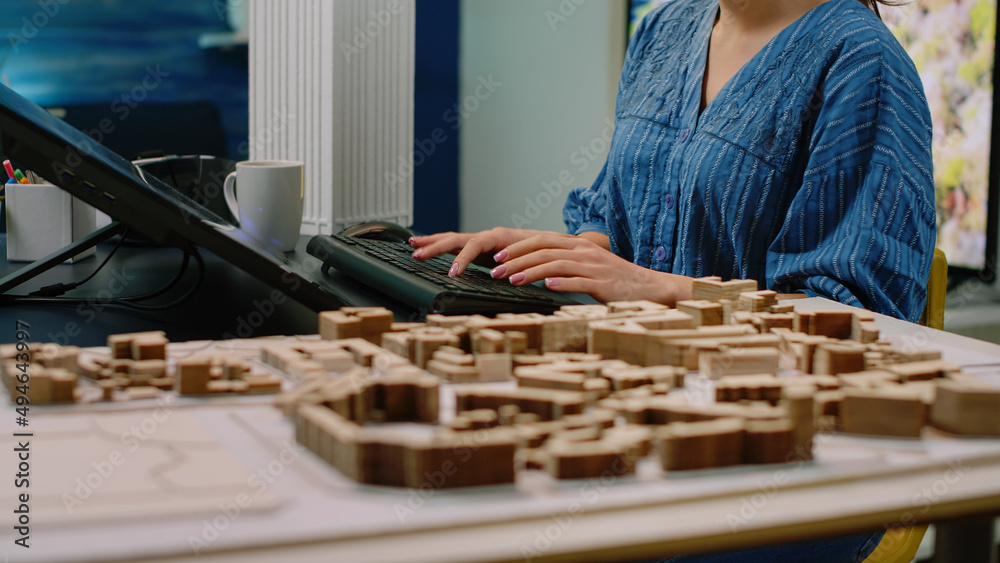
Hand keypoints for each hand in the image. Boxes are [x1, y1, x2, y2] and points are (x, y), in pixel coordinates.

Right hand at [409, 227, 555, 276]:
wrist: (551, 244)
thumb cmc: (543, 254)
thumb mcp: (534, 261)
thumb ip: (520, 267)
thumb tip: (507, 274)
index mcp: (499, 237)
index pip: (475, 244)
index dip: (462, 258)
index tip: (453, 273)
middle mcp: (487, 237)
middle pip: (456, 238)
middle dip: (435, 246)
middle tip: (418, 254)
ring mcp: (481, 241)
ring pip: (452, 239)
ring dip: (432, 242)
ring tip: (413, 245)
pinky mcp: (479, 248)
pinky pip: (455, 244)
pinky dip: (439, 244)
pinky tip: (423, 246)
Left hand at [491, 233, 693, 304]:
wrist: (649, 288)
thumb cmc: (615, 281)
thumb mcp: (589, 268)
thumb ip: (566, 266)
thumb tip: (538, 273)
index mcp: (579, 245)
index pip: (542, 240)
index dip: (519, 247)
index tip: (499, 257)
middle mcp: (585, 251)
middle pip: (544, 250)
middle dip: (517, 259)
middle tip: (497, 270)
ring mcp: (594, 267)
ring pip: (556, 264)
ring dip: (531, 272)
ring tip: (512, 280)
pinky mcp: (602, 283)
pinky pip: (578, 281)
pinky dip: (561, 283)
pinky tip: (546, 287)